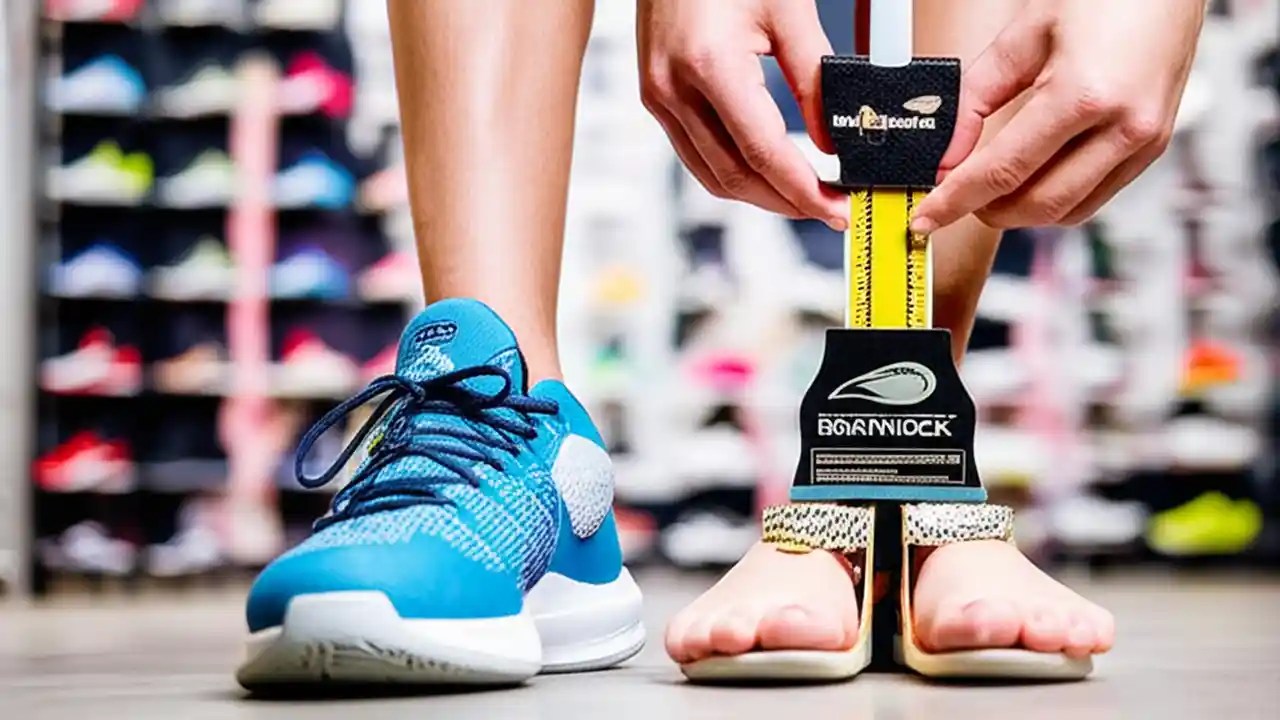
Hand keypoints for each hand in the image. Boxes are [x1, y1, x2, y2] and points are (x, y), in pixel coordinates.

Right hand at [637, 0, 847, 229]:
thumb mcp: (788, 11)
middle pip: (734, 178)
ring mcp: (658, 98)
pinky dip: (734, 172)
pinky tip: (766, 172)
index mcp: (709, 66)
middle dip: (785, 203)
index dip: (803, 191)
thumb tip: (833, 141)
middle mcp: (673, 90)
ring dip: (759, 196)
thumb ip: (814, 79)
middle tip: (830, 210)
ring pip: (711, 176)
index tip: (838, 208)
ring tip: (803, 199)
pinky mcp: (655, 98)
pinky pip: (695, 153)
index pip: (763, 153)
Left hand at [911, 0, 1204, 232]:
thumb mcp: (1023, 35)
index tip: (924, 218)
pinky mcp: (1154, 147)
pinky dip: (1055, 198)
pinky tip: (1031, 177)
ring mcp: (1145, 142)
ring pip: (1067, 211)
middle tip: (953, 197)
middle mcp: (1123, 127)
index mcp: (1084, 95)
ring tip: (988, 188)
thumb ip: (975, 98)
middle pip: (1036, 204)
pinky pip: (1094, 196)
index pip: (1003, 170)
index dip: (955, 201)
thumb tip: (946, 155)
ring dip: (1020, 210)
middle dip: (985, 210)